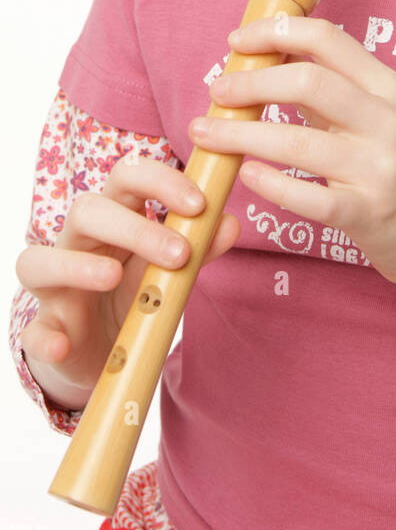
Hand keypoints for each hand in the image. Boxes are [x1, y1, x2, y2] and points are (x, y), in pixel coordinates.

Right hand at [16, 153, 239, 403]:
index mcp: (114, 219)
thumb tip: (230, 224)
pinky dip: (44, 337)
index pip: (126, 177)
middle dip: (132, 227)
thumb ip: (201, 247)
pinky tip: (62, 344)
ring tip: (113, 276)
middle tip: (179, 252)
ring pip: (37, 261)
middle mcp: (77, 245)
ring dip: (76, 266)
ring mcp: (54, 288)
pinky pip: (32, 331)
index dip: (160, 181)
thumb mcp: (172, 269)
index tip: (199, 204)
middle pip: (85, 211)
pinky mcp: (44, 331)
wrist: (109, 351)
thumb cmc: (138, 293)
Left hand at [190, 14, 395, 288]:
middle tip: (216, 91)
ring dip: (240, 136)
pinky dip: (268, 184)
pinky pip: (306, 196)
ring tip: (206, 134)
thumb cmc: (393, 165)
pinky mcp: (367, 213)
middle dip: (251, 83)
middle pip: (308, 82)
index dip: (275, 32)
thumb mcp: (373, 114)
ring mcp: (379, 168)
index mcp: (387, 87)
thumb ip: (327, 86)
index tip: (237, 42)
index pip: (328, 38)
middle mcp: (388, 121)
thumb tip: (266, 53)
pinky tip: (245, 175)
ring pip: (296, 143)